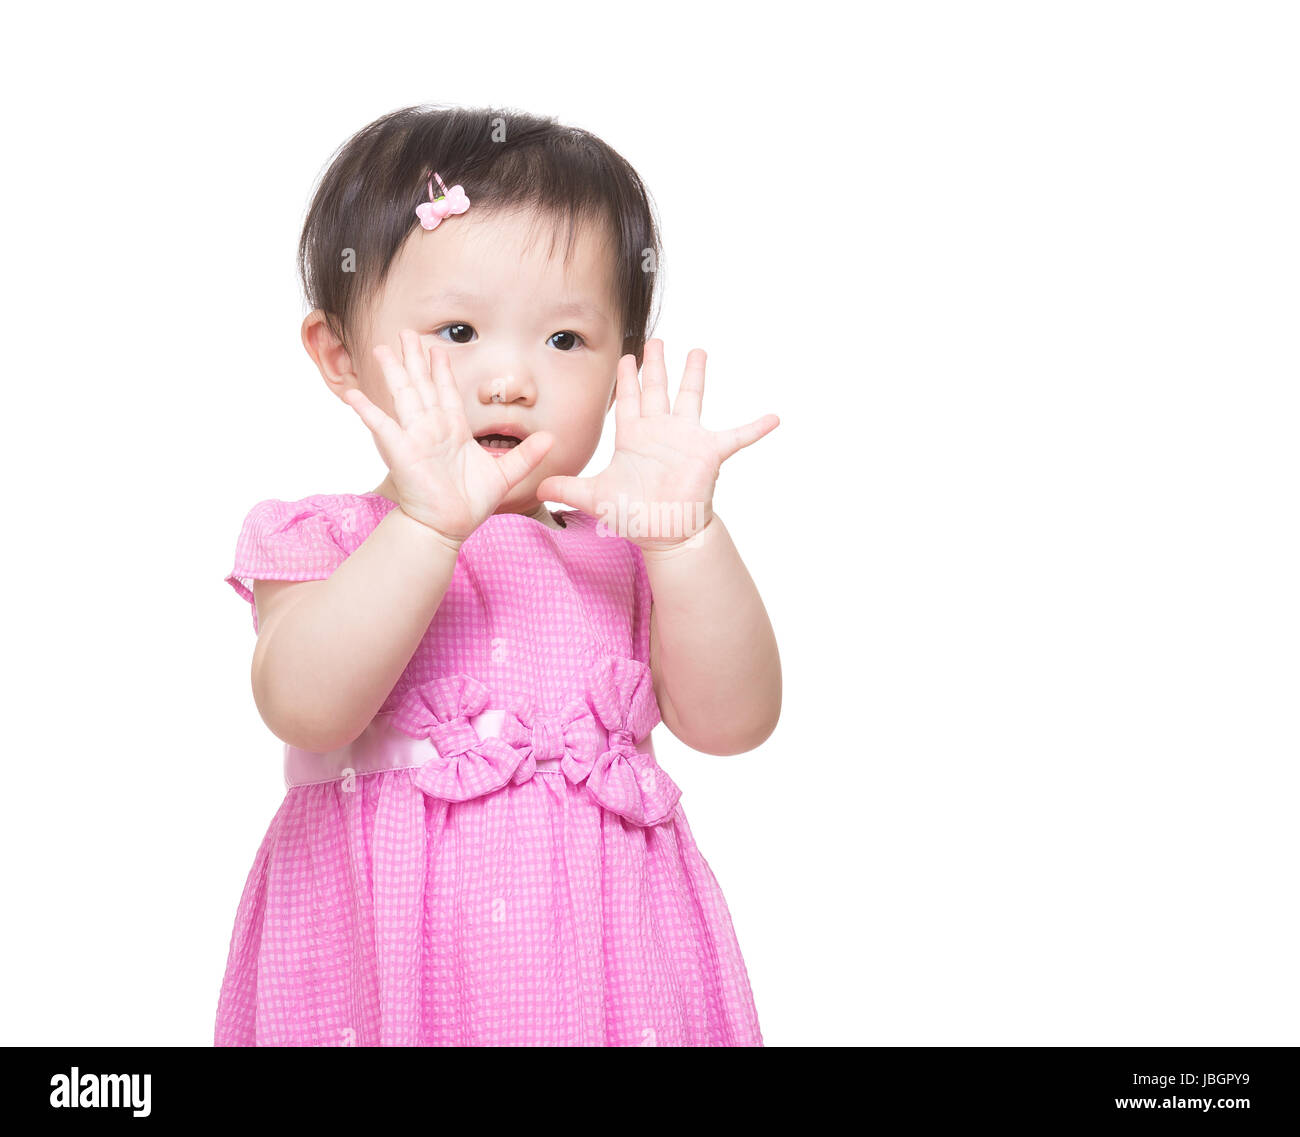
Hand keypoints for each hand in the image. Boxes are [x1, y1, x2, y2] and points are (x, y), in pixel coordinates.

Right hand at [342, 329, 553, 542]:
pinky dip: (367, 410)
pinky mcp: (401, 451)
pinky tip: (354, 394)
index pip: (446, 392)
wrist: (448, 528)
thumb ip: (526, 455)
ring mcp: (414, 437)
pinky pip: (381, 426)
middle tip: (407, 333)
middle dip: (414, 359)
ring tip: (382, 349)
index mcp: (453, 430)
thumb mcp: (506, 475)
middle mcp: (431, 429)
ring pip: (403, 396)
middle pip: (421, 385)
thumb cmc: (470, 503)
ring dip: (393, 372)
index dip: (442, 370)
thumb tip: (550, 438)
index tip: (438, 349)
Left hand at [536, 339, 777, 550]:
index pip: (628, 400)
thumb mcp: (596, 499)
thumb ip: (567, 489)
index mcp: (634, 437)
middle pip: (657, 389)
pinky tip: (773, 417)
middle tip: (655, 339)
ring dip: (695, 375)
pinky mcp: (709, 453)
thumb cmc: (635, 516)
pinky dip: (754, 428)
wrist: (665, 534)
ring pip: (690, 398)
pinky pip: (736, 437)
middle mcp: (661, 432)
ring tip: (699, 350)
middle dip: (656, 364)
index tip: (624, 355)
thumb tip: (536, 488)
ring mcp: (686, 439)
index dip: (625, 379)